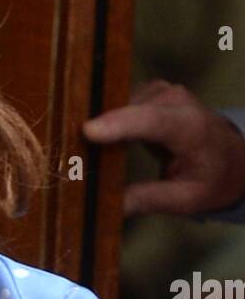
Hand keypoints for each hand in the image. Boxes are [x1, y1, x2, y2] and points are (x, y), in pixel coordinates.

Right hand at [82, 80, 244, 215]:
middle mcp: (176, 101)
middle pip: (128, 109)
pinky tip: (97, 138)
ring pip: (121, 104)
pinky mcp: (151, 92)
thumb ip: (150, 200)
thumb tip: (112, 205)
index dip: (119, 124)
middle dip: (100, 129)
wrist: (232, 156)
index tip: (88, 131)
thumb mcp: (187, 199)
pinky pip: (122, 102)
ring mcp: (163, 92)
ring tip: (82, 150)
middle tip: (70, 157)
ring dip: (102, 125)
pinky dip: (109, 120)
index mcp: (191, 127)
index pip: (152, 120)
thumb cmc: (212, 178)